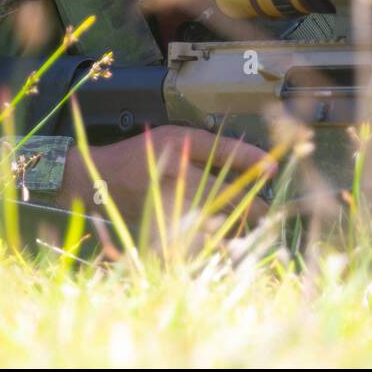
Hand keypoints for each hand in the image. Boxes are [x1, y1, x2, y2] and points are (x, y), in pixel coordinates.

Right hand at [57, 125, 275, 232]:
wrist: (99, 180)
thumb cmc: (143, 152)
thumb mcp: (177, 136)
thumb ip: (214, 146)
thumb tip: (256, 160)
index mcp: (180, 151)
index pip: (225, 156)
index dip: (252, 162)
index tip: (272, 167)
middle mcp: (176, 179)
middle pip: (226, 195)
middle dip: (251, 203)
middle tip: (268, 206)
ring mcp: (168, 205)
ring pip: (215, 219)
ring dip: (238, 222)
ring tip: (254, 221)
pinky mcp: (161, 225)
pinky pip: (198, 234)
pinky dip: (216, 235)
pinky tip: (227, 233)